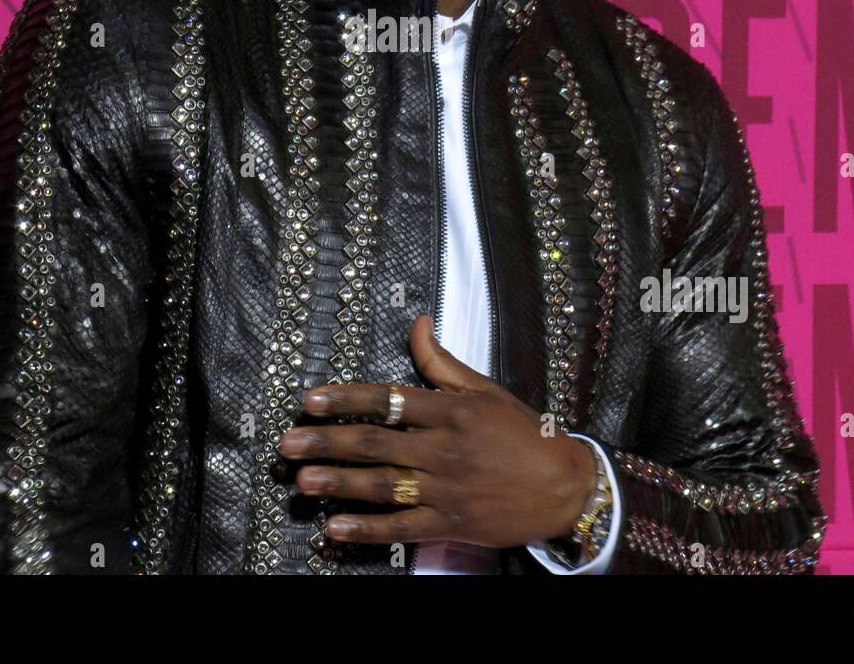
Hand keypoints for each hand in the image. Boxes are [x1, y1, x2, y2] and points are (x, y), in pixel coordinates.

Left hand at [276, 314, 595, 547]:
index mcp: (450, 411)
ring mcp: (446, 489)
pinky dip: (368, 529)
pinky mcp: (451, 524)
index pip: (388, 400)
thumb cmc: (522, 434)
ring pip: (383, 484)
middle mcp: (443, 448)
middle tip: (289, 443)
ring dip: (339, 483)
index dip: (346, 400)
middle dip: (327, 442)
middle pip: (375, 443)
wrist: (564, 486)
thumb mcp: (485, 390)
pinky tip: (335, 528)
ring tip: (302, 480)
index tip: (310, 400)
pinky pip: (402, 527)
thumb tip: (417, 323)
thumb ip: (443, 362)